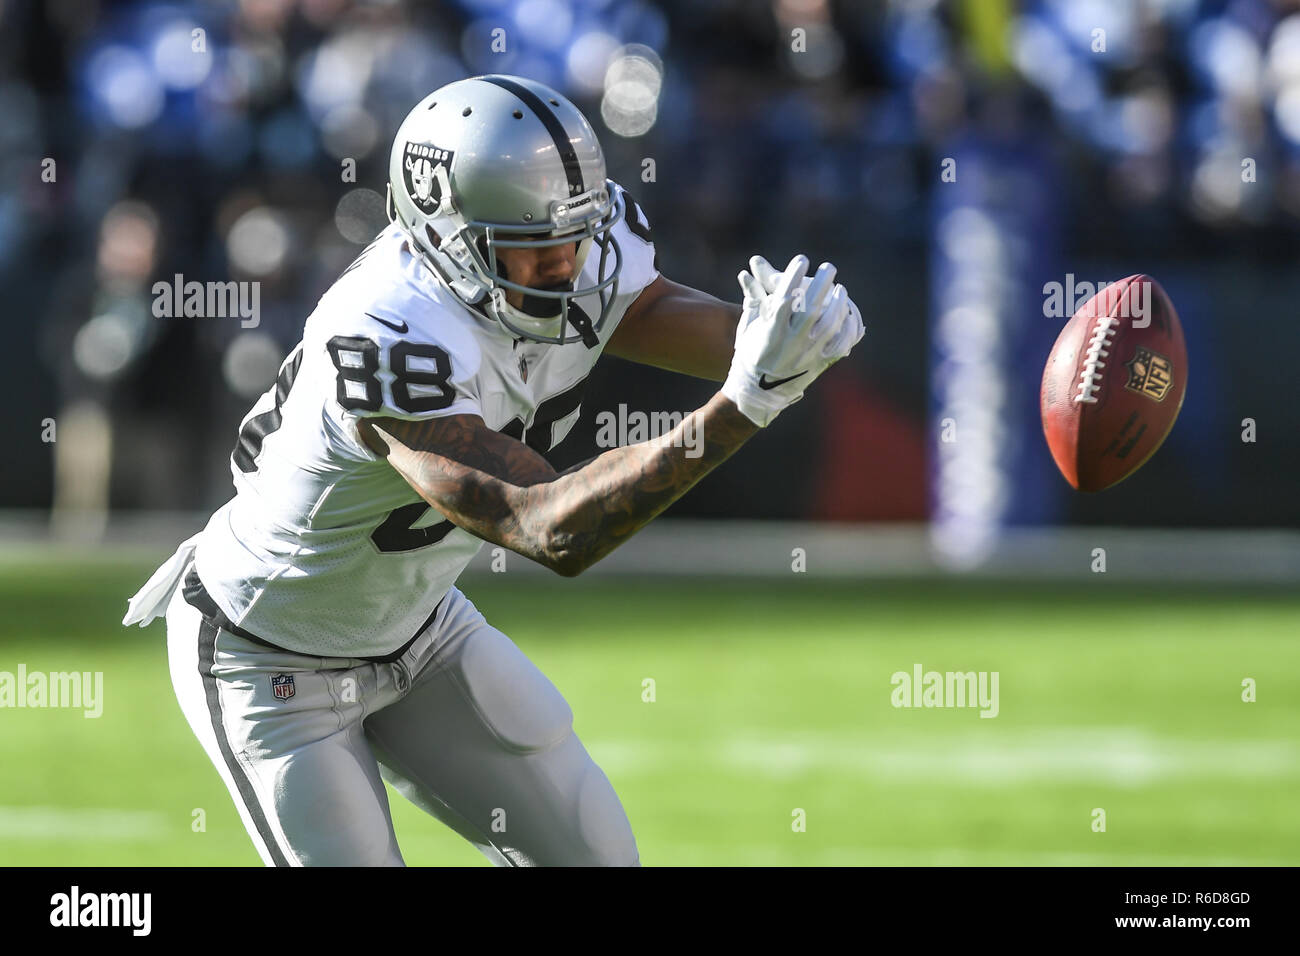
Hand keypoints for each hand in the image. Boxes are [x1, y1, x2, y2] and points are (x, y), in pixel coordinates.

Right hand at [720, 254, 863, 426]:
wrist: (758, 393)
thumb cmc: (750, 354)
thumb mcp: (747, 328)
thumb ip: (753, 300)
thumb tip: (746, 272)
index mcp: (770, 332)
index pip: (785, 297)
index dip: (794, 274)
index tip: (802, 259)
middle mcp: (791, 343)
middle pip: (812, 308)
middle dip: (823, 283)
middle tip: (829, 267)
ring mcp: (808, 355)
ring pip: (831, 324)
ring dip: (839, 303)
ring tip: (841, 289)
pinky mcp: (820, 365)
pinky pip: (841, 343)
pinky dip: (847, 327)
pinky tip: (847, 314)